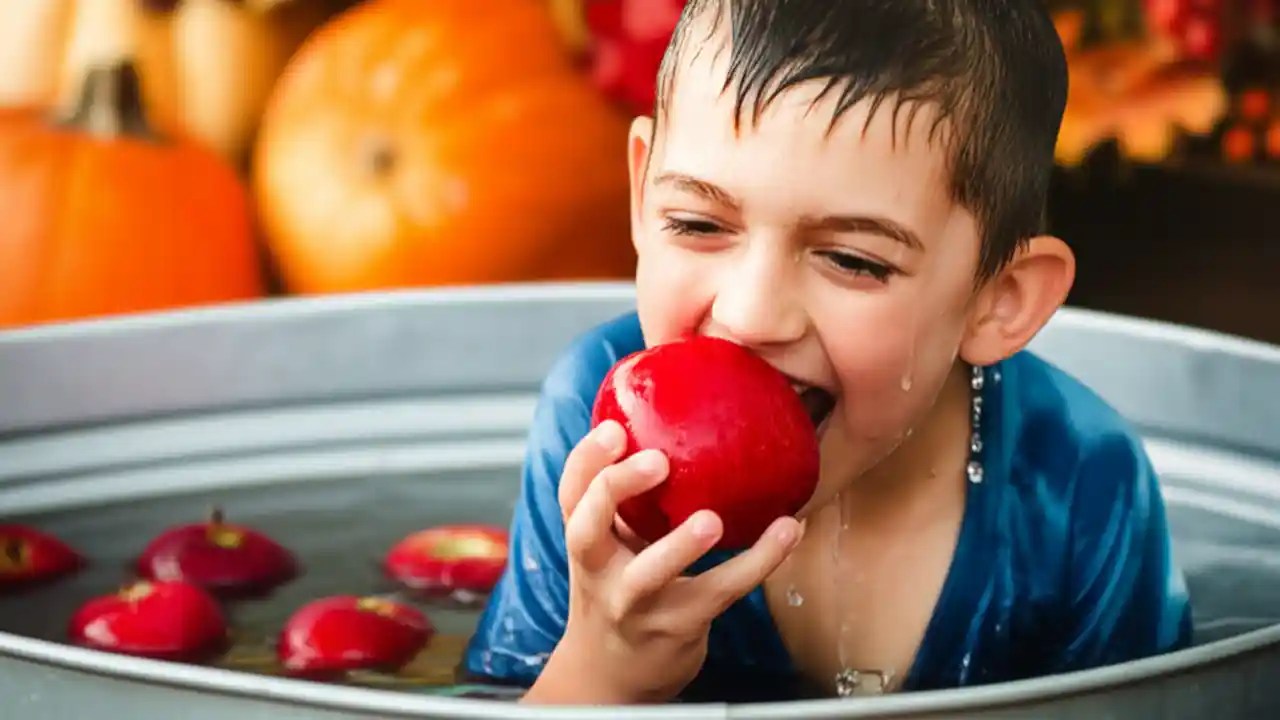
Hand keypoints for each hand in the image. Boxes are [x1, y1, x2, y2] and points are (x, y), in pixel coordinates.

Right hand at [524, 420, 802, 704]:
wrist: (610, 676)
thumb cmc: (620, 590)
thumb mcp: (610, 547)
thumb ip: (628, 503)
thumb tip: (671, 426)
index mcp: (586, 542)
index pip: (570, 495)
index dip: (586, 460)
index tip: (614, 428)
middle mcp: (600, 572)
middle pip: (586, 530)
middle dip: (614, 490)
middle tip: (656, 461)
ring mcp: (635, 604)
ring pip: (650, 574)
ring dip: (680, 545)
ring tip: (712, 519)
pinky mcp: (678, 626)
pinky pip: (720, 591)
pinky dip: (759, 559)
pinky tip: (789, 530)